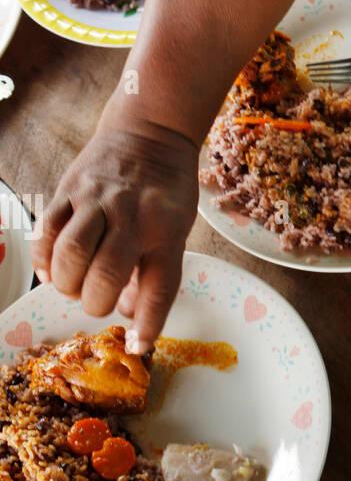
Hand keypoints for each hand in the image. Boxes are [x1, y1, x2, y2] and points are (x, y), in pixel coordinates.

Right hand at [31, 124, 198, 352]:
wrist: (150, 133)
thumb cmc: (165, 192)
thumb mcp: (176, 231)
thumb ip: (153, 274)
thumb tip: (131, 319)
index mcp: (167, 231)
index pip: (161, 286)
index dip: (149, 323)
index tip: (139, 348)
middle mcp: (132, 216)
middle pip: (107, 272)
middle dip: (95, 302)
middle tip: (95, 301)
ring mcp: (97, 201)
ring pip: (71, 253)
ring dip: (67, 282)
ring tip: (74, 284)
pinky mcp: (68, 191)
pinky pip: (46, 232)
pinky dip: (44, 259)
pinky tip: (52, 269)